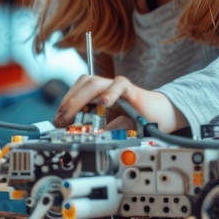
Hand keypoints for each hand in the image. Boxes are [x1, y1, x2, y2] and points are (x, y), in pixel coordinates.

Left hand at [53, 74, 186, 132]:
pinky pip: (119, 85)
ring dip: (80, 98)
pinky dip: (109, 93)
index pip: (76, 91)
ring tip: (73, 113)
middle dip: (68, 102)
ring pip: (94, 83)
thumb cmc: (135, 119)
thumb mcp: (110, 126)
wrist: (160, 116)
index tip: (58, 120)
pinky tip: (103, 103)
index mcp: (98, 94)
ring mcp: (117, 87)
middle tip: (61, 120)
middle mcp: (105, 88)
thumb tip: (75, 135)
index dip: (65, 103)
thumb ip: (95, 127)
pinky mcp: (132, 90)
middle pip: (82, 85)